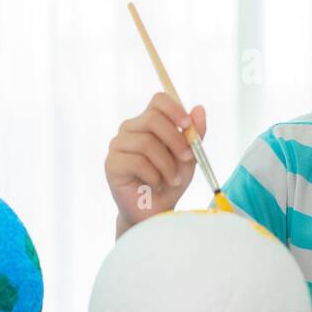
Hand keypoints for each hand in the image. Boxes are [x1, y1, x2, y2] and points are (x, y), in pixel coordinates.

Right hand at [105, 92, 207, 230]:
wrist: (156, 212)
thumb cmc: (171, 181)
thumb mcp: (189, 157)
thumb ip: (195, 134)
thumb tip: (199, 108)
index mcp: (148, 122)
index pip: (158, 100)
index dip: (175, 109)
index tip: (188, 126)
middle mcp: (130, 129)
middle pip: (153, 118)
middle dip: (175, 140)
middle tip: (187, 158)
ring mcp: (118, 145)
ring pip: (147, 143)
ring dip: (167, 164)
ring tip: (173, 180)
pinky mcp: (112, 164)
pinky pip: (137, 162)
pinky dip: (154, 176)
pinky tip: (157, 185)